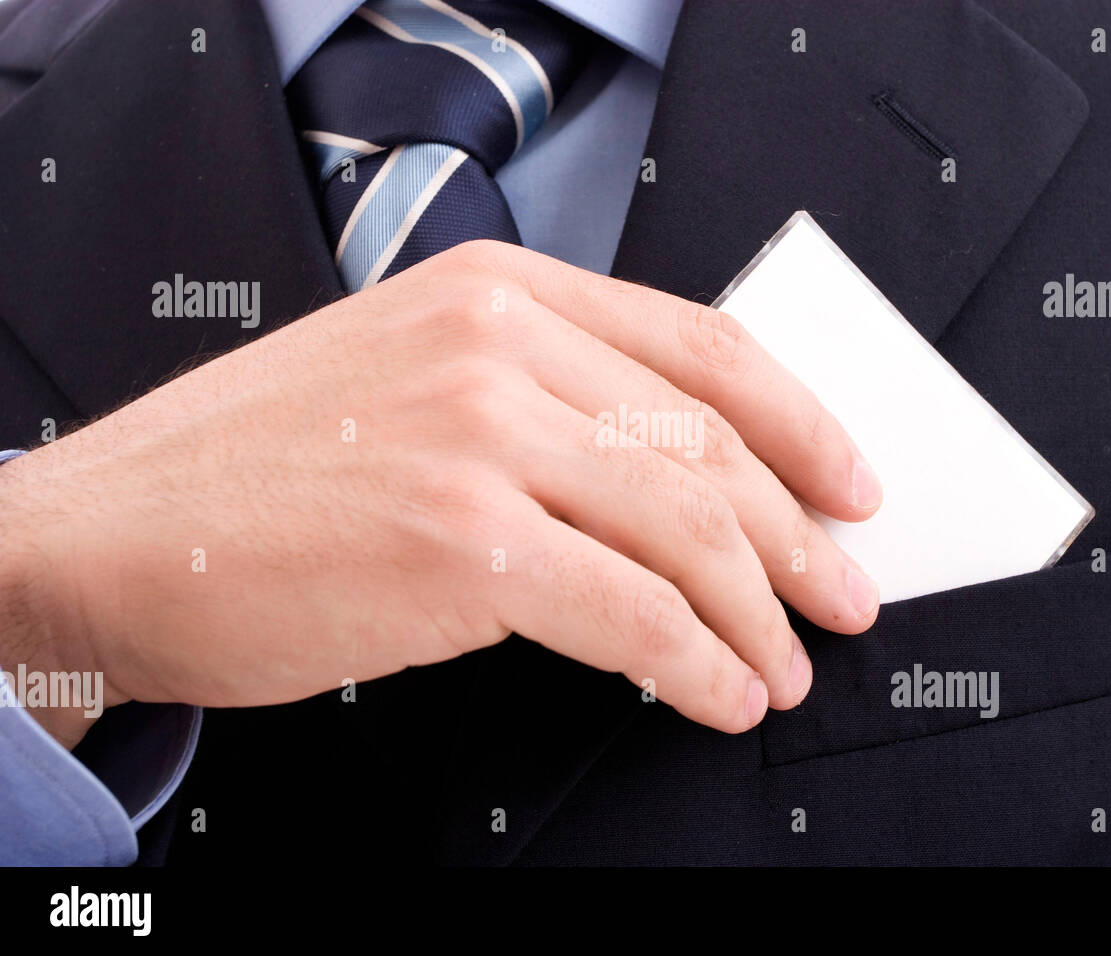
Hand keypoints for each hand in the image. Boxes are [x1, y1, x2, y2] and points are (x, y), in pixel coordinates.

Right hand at [0, 240, 880, 746]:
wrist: (113, 531)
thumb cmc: (258, 466)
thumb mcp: (410, 378)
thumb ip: (542, 399)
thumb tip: (675, 477)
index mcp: (498, 292)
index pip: (704, 345)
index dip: (800, 423)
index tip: (848, 483)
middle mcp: (498, 345)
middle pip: (711, 447)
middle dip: (799, 538)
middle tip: (841, 594)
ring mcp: (480, 437)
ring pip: (688, 532)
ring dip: (757, 614)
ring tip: (780, 665)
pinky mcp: (462, 542)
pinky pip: (632, 611)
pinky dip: (695, 661)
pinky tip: (715, 691)